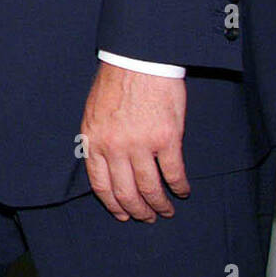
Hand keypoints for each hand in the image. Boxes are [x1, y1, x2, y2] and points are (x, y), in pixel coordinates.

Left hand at [80, 62, 188, 221]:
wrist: (137, 59)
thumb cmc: (116, 82)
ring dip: (160, 205)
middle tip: (147, 218)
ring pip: (150, 189)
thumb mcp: (93, 112)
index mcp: (93, 139)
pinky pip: (174, 173)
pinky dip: (179, 187)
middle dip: (137, 211)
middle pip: (125, 192)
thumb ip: (97, 139)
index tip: (122, 214)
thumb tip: (104, 165)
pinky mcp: (166, 139)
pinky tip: (182, 191)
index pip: (100, 184)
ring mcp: (140, 144)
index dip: (112, 204)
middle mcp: (114, 147)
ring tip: (166, 210)